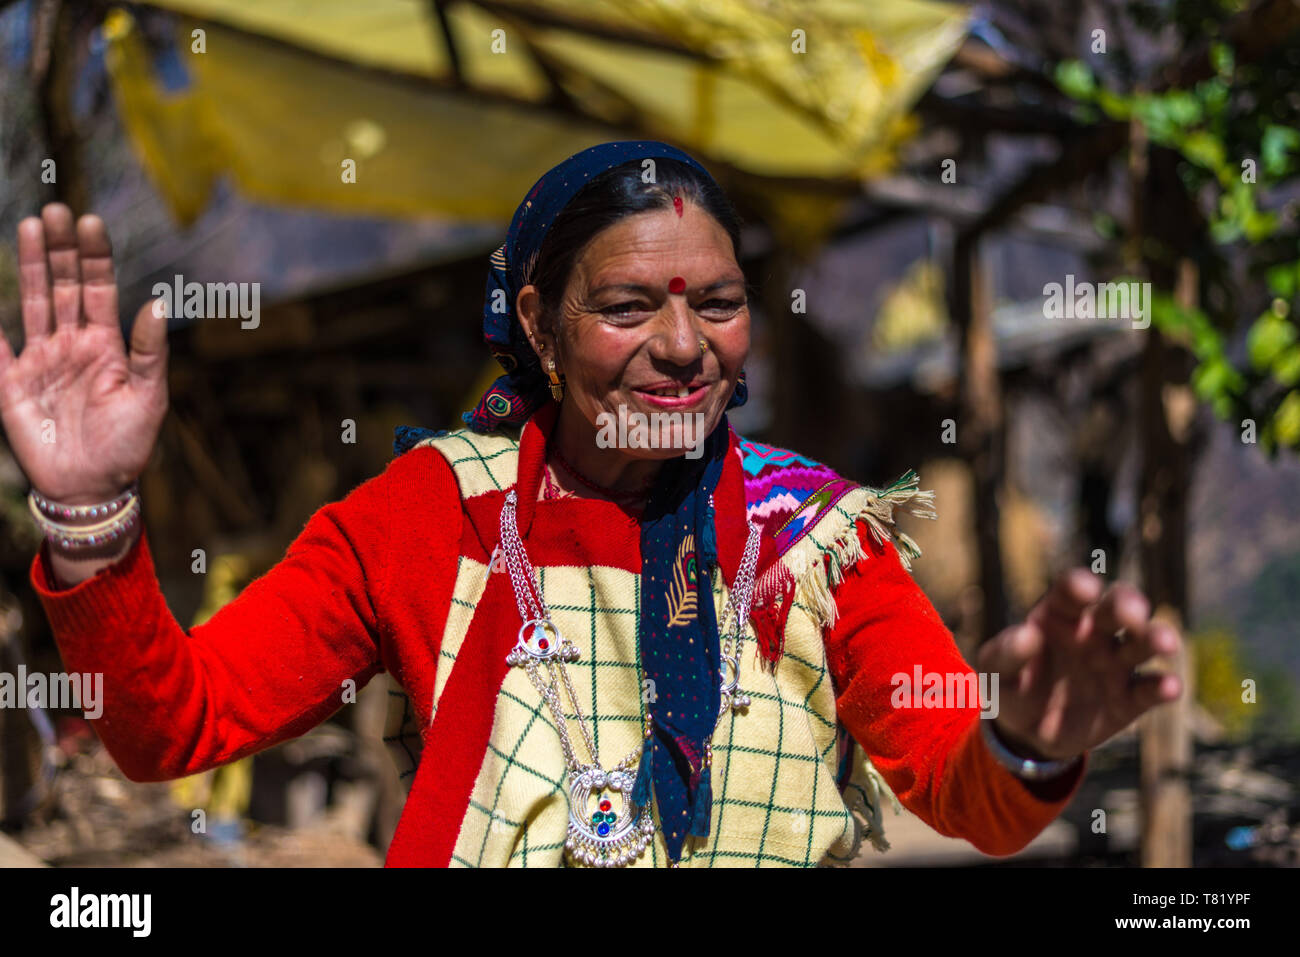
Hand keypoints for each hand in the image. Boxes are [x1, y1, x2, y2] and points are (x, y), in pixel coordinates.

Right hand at [1, 204, 167, 504]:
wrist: (92, 488)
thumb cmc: (128, 446)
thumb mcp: (148, 399)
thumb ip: (150, 353)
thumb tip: (158, 304)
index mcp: (106, 345)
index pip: (97, 289)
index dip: (93, 256)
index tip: (91, 221)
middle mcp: (71, 344)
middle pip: (63, 286)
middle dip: (60, 249)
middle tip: (56, 210)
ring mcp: (39, 360)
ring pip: (33, 302)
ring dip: (33, 266)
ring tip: (31, 225)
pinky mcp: (11, 383)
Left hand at [975, 569, 1182, 760]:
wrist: (1025, 733)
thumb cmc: (1008, 687)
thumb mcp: (993, 670)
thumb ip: (1006, 651)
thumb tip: (1027, 634)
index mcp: (1059, 615)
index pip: (1071, 591)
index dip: (1080, 586)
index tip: (1084, 589)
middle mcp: (1094, 632)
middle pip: (1117, 608)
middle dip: (1128, 605)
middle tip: (1132, 613)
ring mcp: (1115, 664)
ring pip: (1142, 644)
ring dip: (1156, 639)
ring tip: (1166, 644)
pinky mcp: (1129, 699)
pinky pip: (1149, 689)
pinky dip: (1163, 687)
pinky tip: (1170, 686)